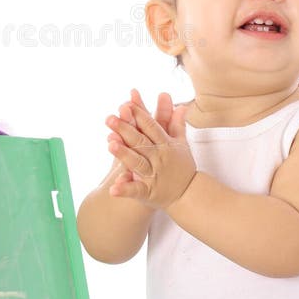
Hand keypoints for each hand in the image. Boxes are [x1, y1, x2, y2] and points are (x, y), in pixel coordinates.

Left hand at [105, 91, 196, 209]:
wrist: (189, 195)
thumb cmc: (182, 167)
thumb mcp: (181, 144)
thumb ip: (177, 124)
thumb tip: (182, 106)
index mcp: (166, 145)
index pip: (151, 127)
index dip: (139, 115)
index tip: (127, 104)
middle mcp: (159, 158)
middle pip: (140, 141)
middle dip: (125, 129)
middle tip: (109, 118)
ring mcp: (153, 175)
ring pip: (137, 163)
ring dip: (124, 154)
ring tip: (110, 144)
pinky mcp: (149, 192)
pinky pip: (136, 190)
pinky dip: (125, 189)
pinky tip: (113, 188)